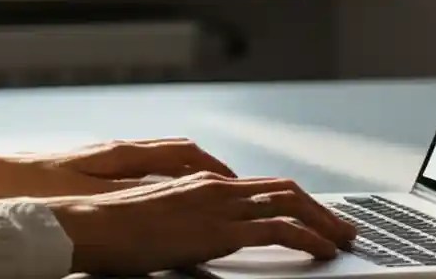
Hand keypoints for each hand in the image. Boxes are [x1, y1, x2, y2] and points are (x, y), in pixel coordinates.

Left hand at [0, 138, 237, 200]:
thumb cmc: (29, 189)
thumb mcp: (87, 196)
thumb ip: (132, 193)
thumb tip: (174, 192)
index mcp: (119, 154)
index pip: (183, 153)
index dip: (216, 168)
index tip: (239, 182)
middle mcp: (115, 150)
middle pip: (177, 150)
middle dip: (210, 167)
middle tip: (236, 186)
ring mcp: (101, 157)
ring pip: (158, 157)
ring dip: (187, 170)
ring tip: (207, 188)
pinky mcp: (85, 168)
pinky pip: (139, 167)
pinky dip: (162, 176)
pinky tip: (160, 193)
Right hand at [47, 171, 357, 274]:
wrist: (92, 226)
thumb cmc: (114, 230)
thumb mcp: (160, 222)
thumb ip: (188, 224)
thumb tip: (204, 239)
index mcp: (202, 183)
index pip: (261, 186)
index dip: (293, 200)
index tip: (313, 216)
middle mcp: (216, 187)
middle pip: (284, 189)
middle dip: (318, 208)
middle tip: (342, 226)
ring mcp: (220, 206)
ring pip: (290, 202)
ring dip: (323, 221)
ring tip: (343, 239)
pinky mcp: (219, 230)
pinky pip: (278, 229)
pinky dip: (308, 238)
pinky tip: (322, 251)